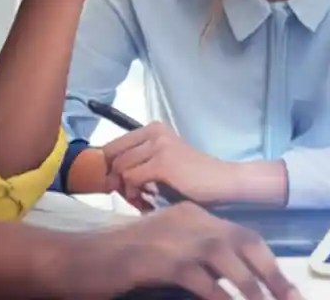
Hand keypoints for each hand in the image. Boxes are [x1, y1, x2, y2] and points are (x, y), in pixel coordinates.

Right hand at [53, 202, 301, 299]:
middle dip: (271, 275)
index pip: (242, 234)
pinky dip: (219, 296)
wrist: (71, 261)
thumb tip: (232, 281)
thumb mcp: (165, 256)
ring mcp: (173, 236)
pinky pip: (200, 279)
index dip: (268, 262)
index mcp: (192, 214)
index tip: (287, 289)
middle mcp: (188, 218)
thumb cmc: (117, 264)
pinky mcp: (157, 259)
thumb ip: (196, 262)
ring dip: (251, 287)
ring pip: (227, 259)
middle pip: (243, 242)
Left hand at [103, 121, 237, 207]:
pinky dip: (135, 194)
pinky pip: (132, 178)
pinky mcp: (162, 163)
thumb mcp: (162, 162)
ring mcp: (158, 146)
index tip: (116, 185)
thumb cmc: (193, 177)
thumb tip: (107, 176)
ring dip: (126, 189)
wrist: (222, 181)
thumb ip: (138, 162)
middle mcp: (154, 132)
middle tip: (131, 196)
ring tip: (141, 200)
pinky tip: (148, 201)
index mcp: (153, 128)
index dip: (108, 168)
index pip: (114, 145)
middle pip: (113, 157)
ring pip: (120, 168)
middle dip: (116, 180)